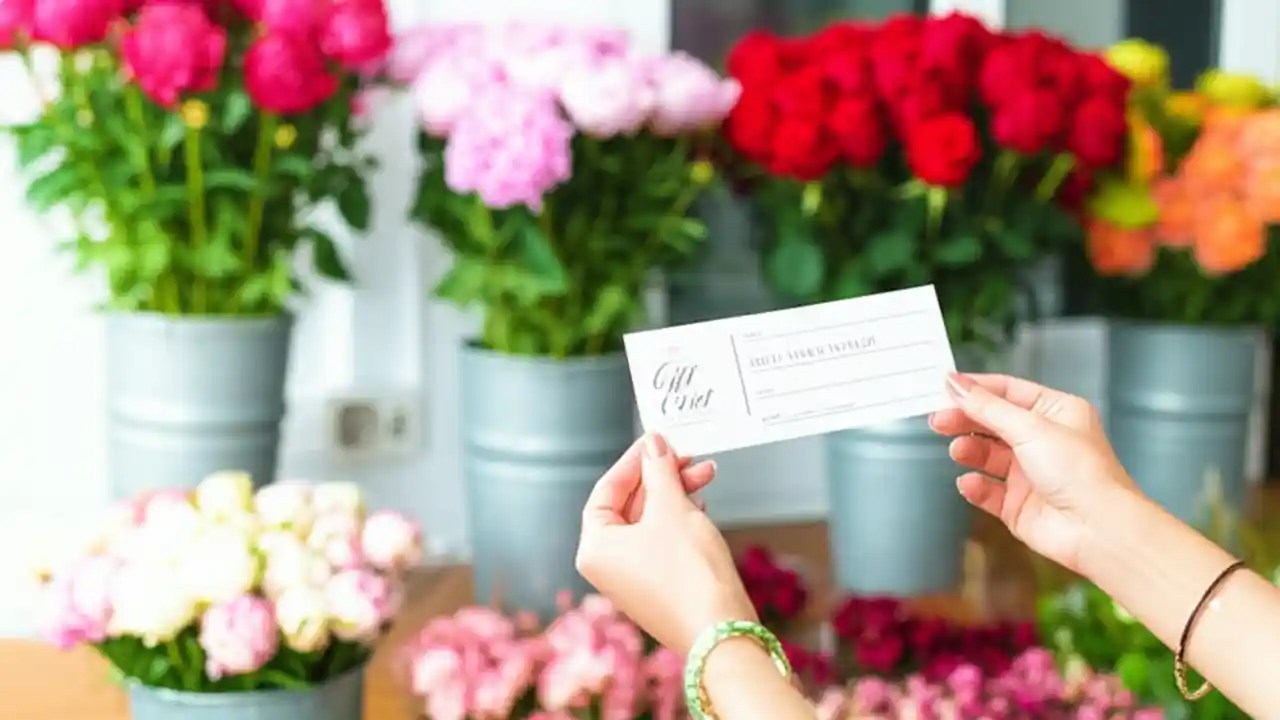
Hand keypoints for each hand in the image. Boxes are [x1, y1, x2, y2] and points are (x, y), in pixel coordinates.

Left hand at [576, 433, 756, 653]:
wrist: (721, 632)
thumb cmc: (690, 573)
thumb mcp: (673, 508)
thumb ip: (660, 471)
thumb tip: (654, 444)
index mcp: (595, 547)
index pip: (606, 489)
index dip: (634, 460)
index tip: (657, 439)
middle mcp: (607, 565)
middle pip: (629, 504)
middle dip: (662, 476)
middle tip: (689, 456)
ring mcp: (632, 579)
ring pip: (650, 521)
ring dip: (676, 494)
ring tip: (705, 474)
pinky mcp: (658, 588)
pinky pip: (662, 541)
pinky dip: (680, 519)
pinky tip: (702, 504)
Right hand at [929, 372, 1140, 573]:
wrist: (1098, 529)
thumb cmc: (1082, 474)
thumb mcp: (1030, 427)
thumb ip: (988, 407)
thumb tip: (957, 385)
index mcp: (1056, 413)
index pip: (1008, 391)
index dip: (976, 388)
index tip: (945, 386)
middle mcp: (1044, 441)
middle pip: (993, 422)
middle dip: (965, 419)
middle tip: (938, 420)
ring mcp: (1030, 474)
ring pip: (988, 455)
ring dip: (970, 450)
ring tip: (958, 450)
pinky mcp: (1019, 504)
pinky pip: (988, 490)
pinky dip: (975, 486)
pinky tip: (970, 482)